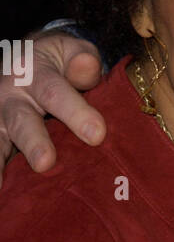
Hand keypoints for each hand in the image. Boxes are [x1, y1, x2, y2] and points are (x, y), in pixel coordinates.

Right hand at [0, 32, 104, 184]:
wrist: (25, 59)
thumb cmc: (59, 62)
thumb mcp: (70, 51)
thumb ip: (82, 60)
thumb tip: (88, 65)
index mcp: (35, 73)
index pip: (56, 93)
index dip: (76, 113)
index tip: (97, 134)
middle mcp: (12, 97)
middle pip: (22, 121)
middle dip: (34, 143)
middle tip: (45, 162)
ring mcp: (0, 118)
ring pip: (0, 140)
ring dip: (0, 162)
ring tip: (2, 184)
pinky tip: (0, 190)